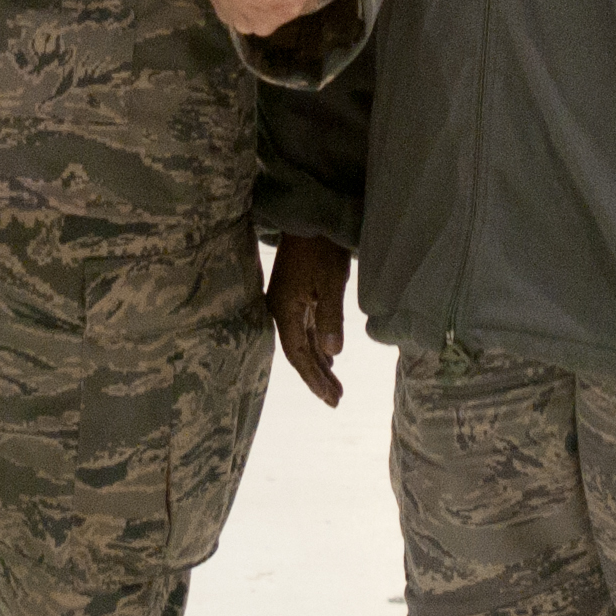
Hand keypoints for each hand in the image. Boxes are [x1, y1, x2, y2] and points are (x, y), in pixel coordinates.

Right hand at [267, 233, 351, 407]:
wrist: (311, 214)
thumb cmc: (322, 247)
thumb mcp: (331, 282)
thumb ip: (330, 318)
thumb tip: (332, 354)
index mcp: (284, 309)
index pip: (299, 354)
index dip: (313, 378)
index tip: (330, 398)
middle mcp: (280, 309)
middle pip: (299, 352)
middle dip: (317, 377)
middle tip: (335, 400)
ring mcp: (287, 301)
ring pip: (303, 340)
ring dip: (319, 363)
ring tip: (335, 386)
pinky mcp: (295, 293)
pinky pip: (305, 327)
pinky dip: (317, 344)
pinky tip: (328, 356)